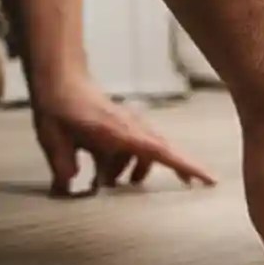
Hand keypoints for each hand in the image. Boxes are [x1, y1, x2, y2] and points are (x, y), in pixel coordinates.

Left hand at [31, 76, 215, 195]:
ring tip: (109, 184)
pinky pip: (133, 148)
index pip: (161, 153)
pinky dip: (125, 162)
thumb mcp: (53, 138)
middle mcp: (132, 129)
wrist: (60, 78)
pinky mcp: (121, 126)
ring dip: (134, 169)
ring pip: (144, 153)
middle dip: (177, 169)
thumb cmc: (59, 106)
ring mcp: (129, 126)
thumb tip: (68, 186)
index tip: (210, 179)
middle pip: (163, 153)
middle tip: (189, 185)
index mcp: (121, 133)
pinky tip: (102, 172)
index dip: (187, 167)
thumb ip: (63, 164)